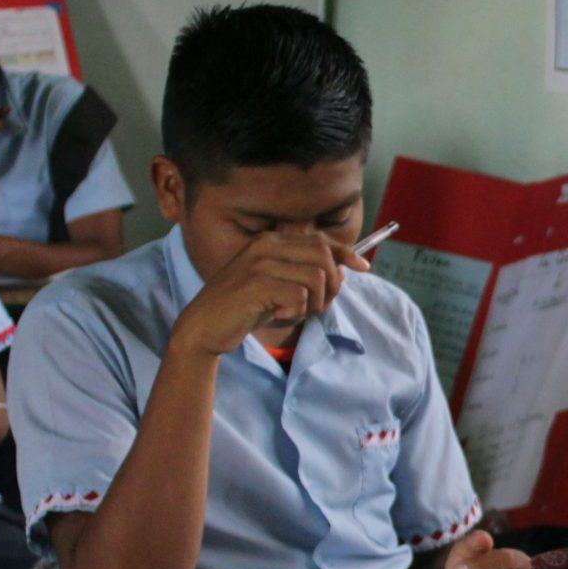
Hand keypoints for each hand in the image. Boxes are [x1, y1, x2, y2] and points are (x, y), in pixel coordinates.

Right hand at [167, 228, 368, 358]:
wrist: (204, 327)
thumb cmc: (244, 309)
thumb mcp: (277, 288)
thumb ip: (305, 276)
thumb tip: (343, 270)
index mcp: (270, 242)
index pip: (319, 240)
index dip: (346, 253)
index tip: (363, 267)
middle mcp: (265, 246)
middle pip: (324, 258)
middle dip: (331, 287)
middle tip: (316, 306)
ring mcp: (259, 263)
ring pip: (316, 278)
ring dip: (314, 303)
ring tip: (293, 312)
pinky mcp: (257, 285)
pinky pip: (300, 296)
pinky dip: (295, 313)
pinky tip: (276, 315)